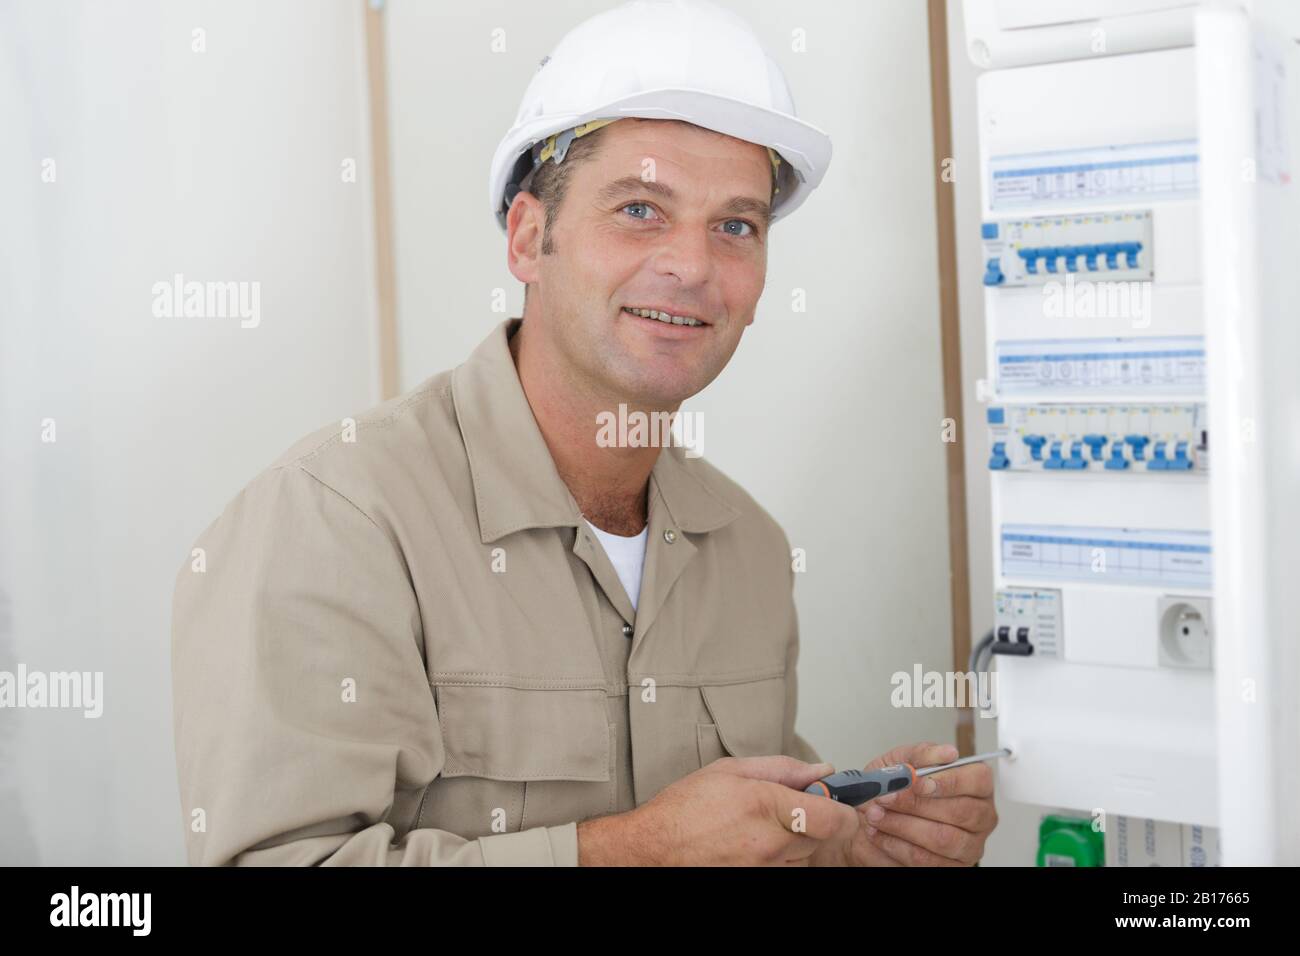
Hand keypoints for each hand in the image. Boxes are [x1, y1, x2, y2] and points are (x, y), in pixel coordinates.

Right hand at [578, 755, 859, 864]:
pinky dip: (777, 856)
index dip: (845, 810)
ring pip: (804, 855)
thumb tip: (820, 770)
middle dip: (814, 821)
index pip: (834, 817)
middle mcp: (770, 842)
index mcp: (766, 804)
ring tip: (760, 827)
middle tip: (789, 809)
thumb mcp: (730, 770)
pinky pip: (784, 868)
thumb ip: (782, 768)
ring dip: (795, 841)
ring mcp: (765, 868)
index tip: (839, 802)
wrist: (654, 849)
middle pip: (823, 836)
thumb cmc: (684, 809)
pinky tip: (751, 844)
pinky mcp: (759, 881)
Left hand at [810, 743, 997, 866]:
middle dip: (916, 804)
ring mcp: (970, 845)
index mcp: (975, 784)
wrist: (874, 815)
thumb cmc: (895, 787)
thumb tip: (947, 753)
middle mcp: (980, 815)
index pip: (977, 780)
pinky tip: (879, 833)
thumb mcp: (902, 761)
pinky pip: (926, 861)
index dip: (947, 781)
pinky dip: (896, 846)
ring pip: (943, 839)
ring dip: (902, 826)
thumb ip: (921, 755)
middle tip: (885, 797)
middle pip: (960, 812)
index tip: (916, 781)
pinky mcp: (953, 867)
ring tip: (876, 815)